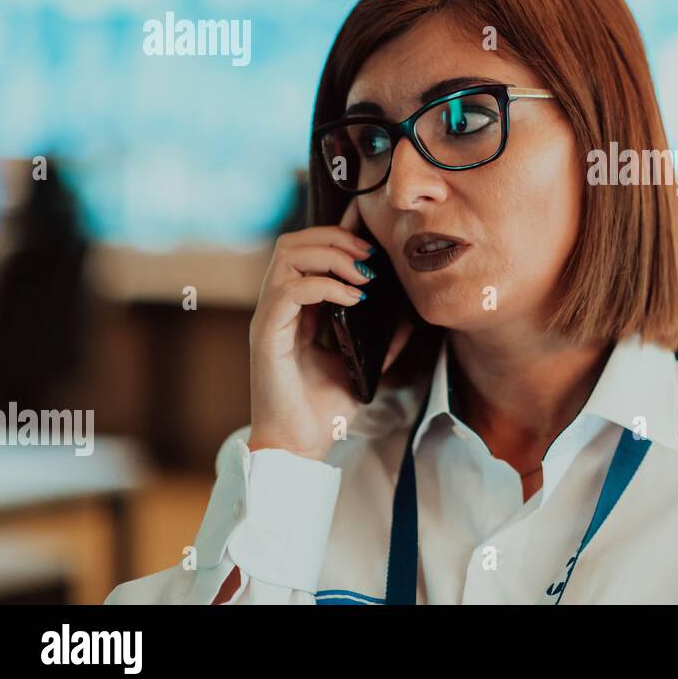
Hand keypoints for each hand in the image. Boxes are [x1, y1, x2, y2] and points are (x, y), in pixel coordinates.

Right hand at [245, 199, 409, 461]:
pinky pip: (290, 291)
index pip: (307, 251)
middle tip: (371, 257)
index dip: (337, 233)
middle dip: (336, 238)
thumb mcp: (361, 365)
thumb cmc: (324, 410)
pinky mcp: (267, 335)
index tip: (371, 232)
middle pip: (294, 242)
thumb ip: (381, 340)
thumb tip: (410, 318)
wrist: (301, 446)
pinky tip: (354, 299)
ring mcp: (269, 318)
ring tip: (364, 275)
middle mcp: (278, 307)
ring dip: (331, 255)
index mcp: (296, 309)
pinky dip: (325, 285)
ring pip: (287, 255)